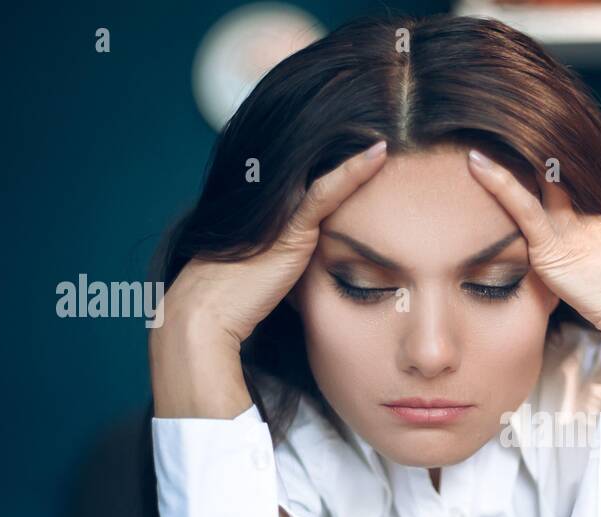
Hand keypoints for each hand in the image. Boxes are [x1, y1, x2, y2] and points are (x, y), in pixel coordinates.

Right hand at [149, 141, 388, 417]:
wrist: (206, 317)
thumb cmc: (240, 301)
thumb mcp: (274, 269)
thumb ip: (297, 253)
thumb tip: (325, 260)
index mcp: (269, 201)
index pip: (311, 169)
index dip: (342, 155)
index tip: (374, 141)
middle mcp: (272, 195)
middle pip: (319, 161)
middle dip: (351, 138)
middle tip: (389, 114)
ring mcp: (280, 209)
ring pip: (326, 170)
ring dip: (358, 150)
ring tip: (393, 128)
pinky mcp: (290, 228)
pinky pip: (326, 192)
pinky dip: (354, 172)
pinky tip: (378, 153)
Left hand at [466, 148, 600, 424]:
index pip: (574, 198)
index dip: (551, 179)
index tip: (532, 161)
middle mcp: (591, 220)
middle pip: (554, 182)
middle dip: (529, 159)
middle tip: (499, 133)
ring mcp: (574, 229)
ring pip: (537, 185)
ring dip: (509, 160)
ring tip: (480, 137)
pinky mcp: (557, 246)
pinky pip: (523, 207)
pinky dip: (499, 184)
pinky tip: (476, 164)